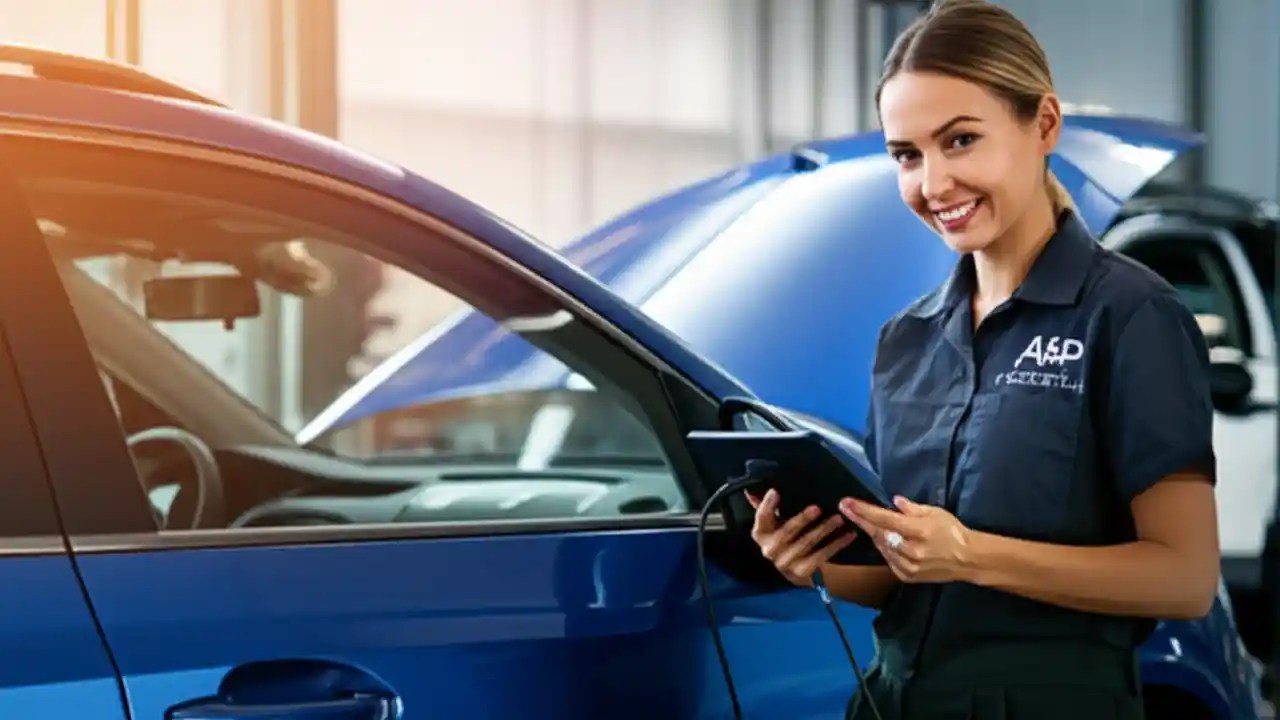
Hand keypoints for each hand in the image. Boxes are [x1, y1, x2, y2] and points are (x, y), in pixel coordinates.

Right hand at [746, 488, 855, 586]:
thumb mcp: (774, 522)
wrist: (796, 568)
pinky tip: (849, 534)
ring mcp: (786, 563)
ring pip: (807, 543)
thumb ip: (765, 507)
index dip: (767, 505)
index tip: (775, 492)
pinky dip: (837, 544)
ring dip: (824, 530)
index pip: (761, 517)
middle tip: (817, 508)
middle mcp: (769, 550)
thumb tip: (751, 489)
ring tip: (839, 519)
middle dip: (803, 519)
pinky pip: (822, 556)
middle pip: (787, 531)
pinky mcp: (803, 572)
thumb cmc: (785, 537)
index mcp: (760, 534)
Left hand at [839, 496, 973, 583]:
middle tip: (846, 509)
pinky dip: (885, 549)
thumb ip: (912, 508)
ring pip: (882, 548)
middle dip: (861, 520)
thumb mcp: (935, 513)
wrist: (968, 560)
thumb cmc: (953, 531)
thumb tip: (893, 502)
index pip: (885, 519)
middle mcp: (912, 550)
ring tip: (867, 522)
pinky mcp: (908, 577)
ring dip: (874, 534)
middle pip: (879, 534)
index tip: (846, 503)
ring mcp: (909, 566)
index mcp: (919, 531)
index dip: (864, 511)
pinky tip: (884, 540)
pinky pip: (889, 560)